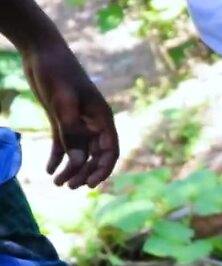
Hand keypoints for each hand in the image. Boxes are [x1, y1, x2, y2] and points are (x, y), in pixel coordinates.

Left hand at [21, 41, 117, 188]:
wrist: (42, 52)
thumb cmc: (57, 73)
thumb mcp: (63, 102)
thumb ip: (71, 132)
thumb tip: (77, 162)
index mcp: (102, 119)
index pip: (110, 151)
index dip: (102, 169)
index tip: (90, 184)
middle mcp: (93, 123)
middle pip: (94, 156)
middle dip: (83, 173)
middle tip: (68, 186)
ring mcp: (78, 122)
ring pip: (78, 153)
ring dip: (70, 169)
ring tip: (57, 183)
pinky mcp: (62, 119)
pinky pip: (63, 144)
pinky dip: (58, 157)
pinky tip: (49, 170)